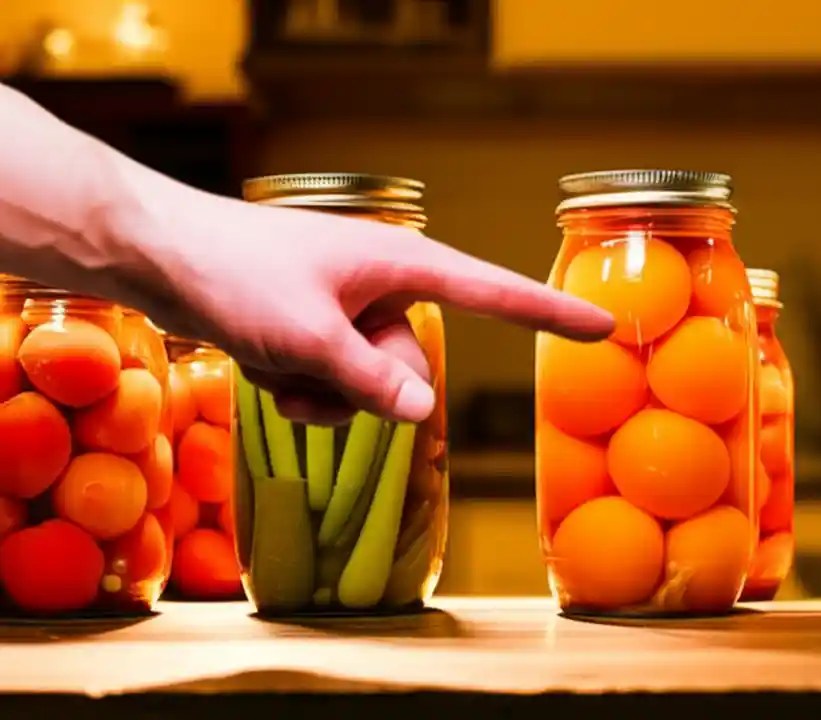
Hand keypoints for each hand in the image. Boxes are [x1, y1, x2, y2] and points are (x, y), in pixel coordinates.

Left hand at [118, 187, 611, 424]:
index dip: (548, 312)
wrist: (156, 253)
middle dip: (360, 381)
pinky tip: (264, 363)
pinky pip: (335, 387)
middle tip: (307, 356)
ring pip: (368, 386)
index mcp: (400, 265)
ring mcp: (350, 314)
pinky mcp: (320, 333)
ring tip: (274, 355)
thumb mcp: (308, 337)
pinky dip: (302, 389)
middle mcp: (384, 289)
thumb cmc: (234, 273)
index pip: (493, 292)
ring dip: (322, 391)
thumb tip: (424, 413)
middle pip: (411, 365)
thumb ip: (371, 381)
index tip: (604, 325)